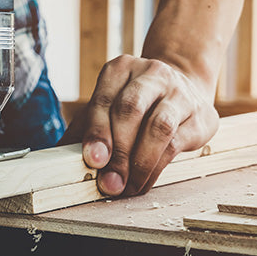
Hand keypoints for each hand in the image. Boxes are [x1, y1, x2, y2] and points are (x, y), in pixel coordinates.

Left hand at [62, 55, 218, 196]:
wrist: (184, 89)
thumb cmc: (137, 103)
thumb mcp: (108, 106)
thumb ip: (84, 128)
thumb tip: (56, 158)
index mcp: (121, 68)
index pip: (105, 99)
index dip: (97, 132)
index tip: (93, 161)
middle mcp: (151, 74)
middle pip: (130, 110)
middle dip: (118, 151)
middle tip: (109, 183)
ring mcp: (179, 93)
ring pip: (158, 127)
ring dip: (139, 162)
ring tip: (127, 187)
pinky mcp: (200, 115)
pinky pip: (176, 143)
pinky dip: (156, 167)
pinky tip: (143, 182)